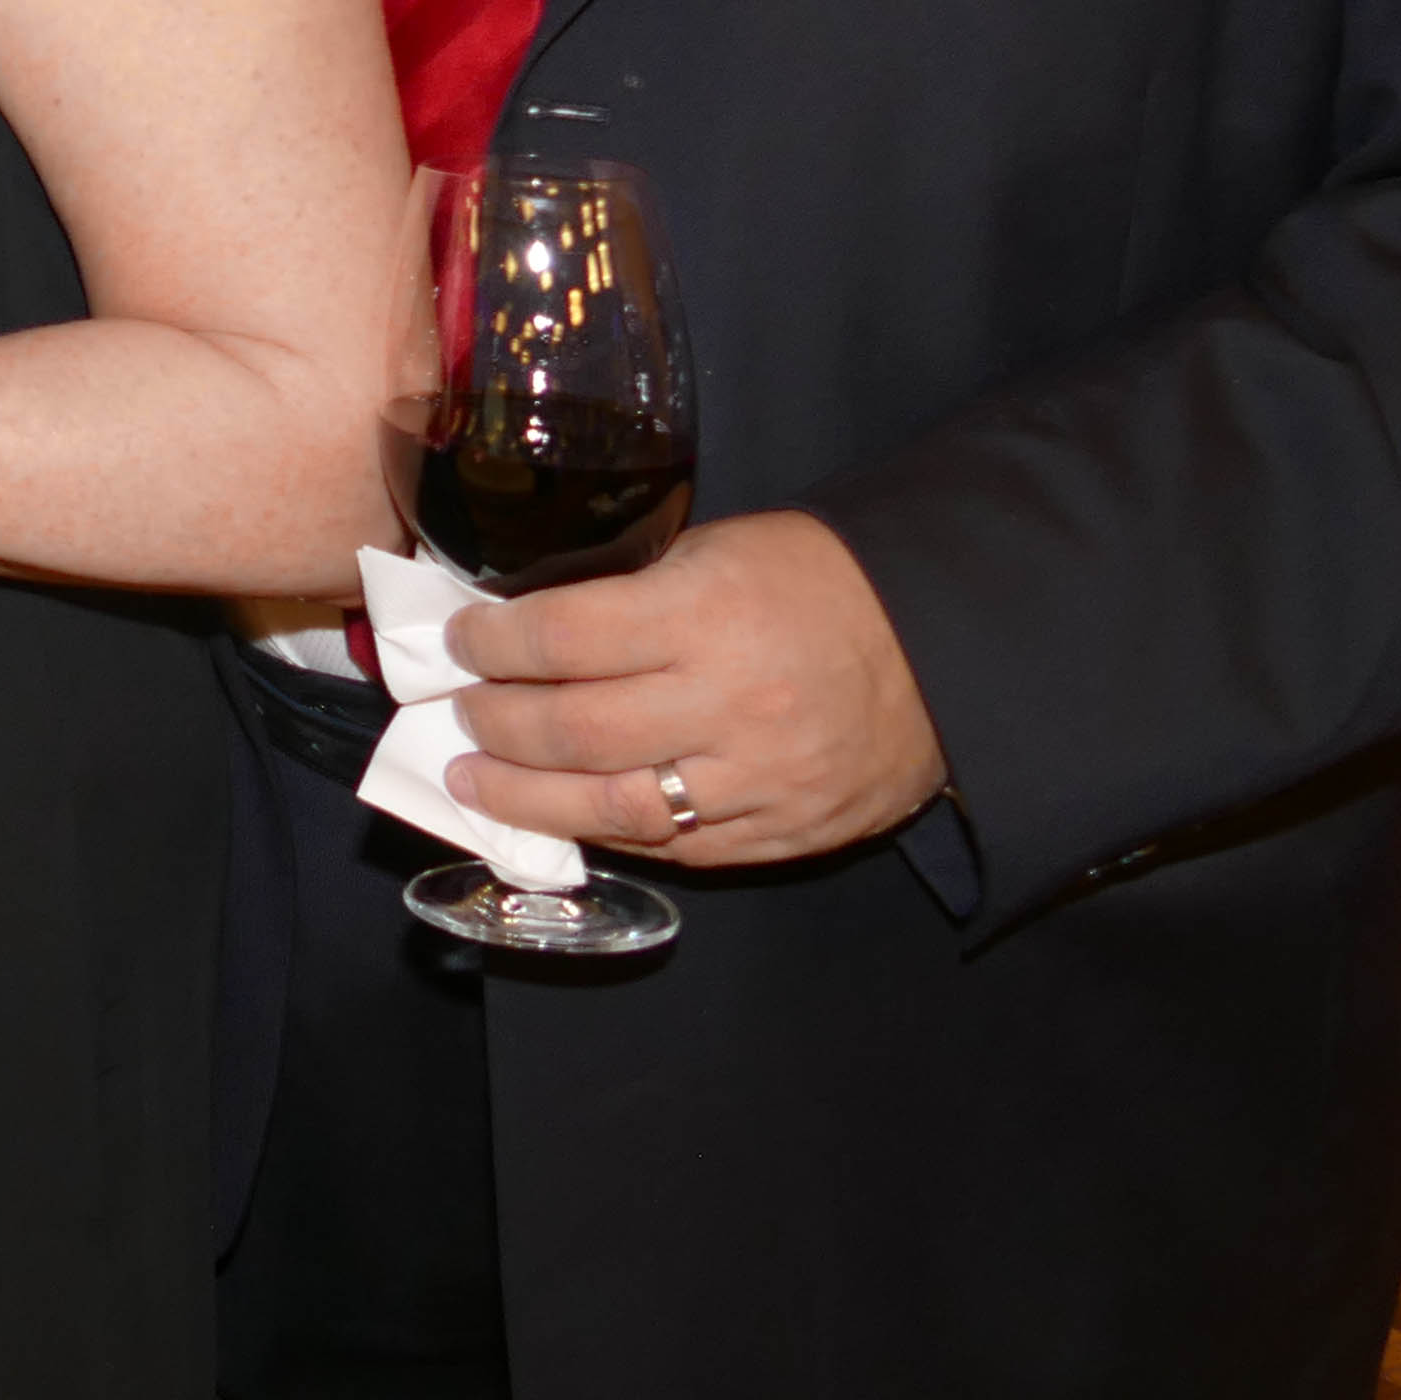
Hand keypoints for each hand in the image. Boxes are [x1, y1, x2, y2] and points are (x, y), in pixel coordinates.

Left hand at [442, 510, 949, 865]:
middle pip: (572, 731)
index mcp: (704, 615)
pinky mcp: (779, 833)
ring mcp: (754, 780)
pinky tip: (561, 816)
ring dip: (525, 799)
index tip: (456, 642)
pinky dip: (604, 833)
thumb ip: (629, 590)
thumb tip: (527, 625)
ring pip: (610, 808)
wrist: (944, 648)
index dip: (490, 644)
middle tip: (459, 712)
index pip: (560, 637)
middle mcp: (724, 704)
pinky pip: (671, 849)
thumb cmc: (819, 582)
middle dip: (495, 724)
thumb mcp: (718, 549)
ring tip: (474, 782)